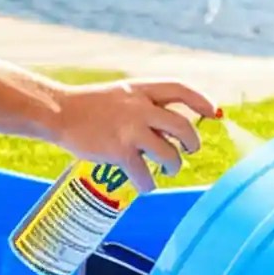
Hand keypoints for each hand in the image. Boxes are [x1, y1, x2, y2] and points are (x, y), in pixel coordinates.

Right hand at [48, 79, 217, 191]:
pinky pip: (146, 176)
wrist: (59, 113)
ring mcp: (130, 131)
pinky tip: (146, 185)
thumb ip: (147, 106)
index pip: (180, 90)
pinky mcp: (120, 152)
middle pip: (184, 127)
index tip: (214, 112)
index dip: (202, 101)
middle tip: (189, 150)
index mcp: (141, 90)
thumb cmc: (91, 106)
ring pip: (170, 155)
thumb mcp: (122, 94)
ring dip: (174, 167)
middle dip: (192, 143)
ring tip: (168, 169)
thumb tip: (176, 127)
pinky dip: (149, 185)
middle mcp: (140, 108)